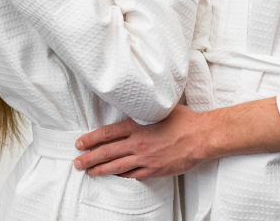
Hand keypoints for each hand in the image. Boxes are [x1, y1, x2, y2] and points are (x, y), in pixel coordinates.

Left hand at [72, 105, 206, 179]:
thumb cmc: (184, 120)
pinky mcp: (155, 170)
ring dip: (101, 170)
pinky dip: (121, 175)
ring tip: (89, 172)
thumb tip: (133, 104)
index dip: (91, 139)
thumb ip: (143, 110)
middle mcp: (138, 143)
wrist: (202, 137)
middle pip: (107, 152)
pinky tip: (115, 175)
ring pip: (117, 167)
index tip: (80, 143)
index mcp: (137, 126)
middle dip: (89, 158)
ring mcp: (146, 159)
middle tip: (77, 162)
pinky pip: (133, 175)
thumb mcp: (159, 108)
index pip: (107, 133)